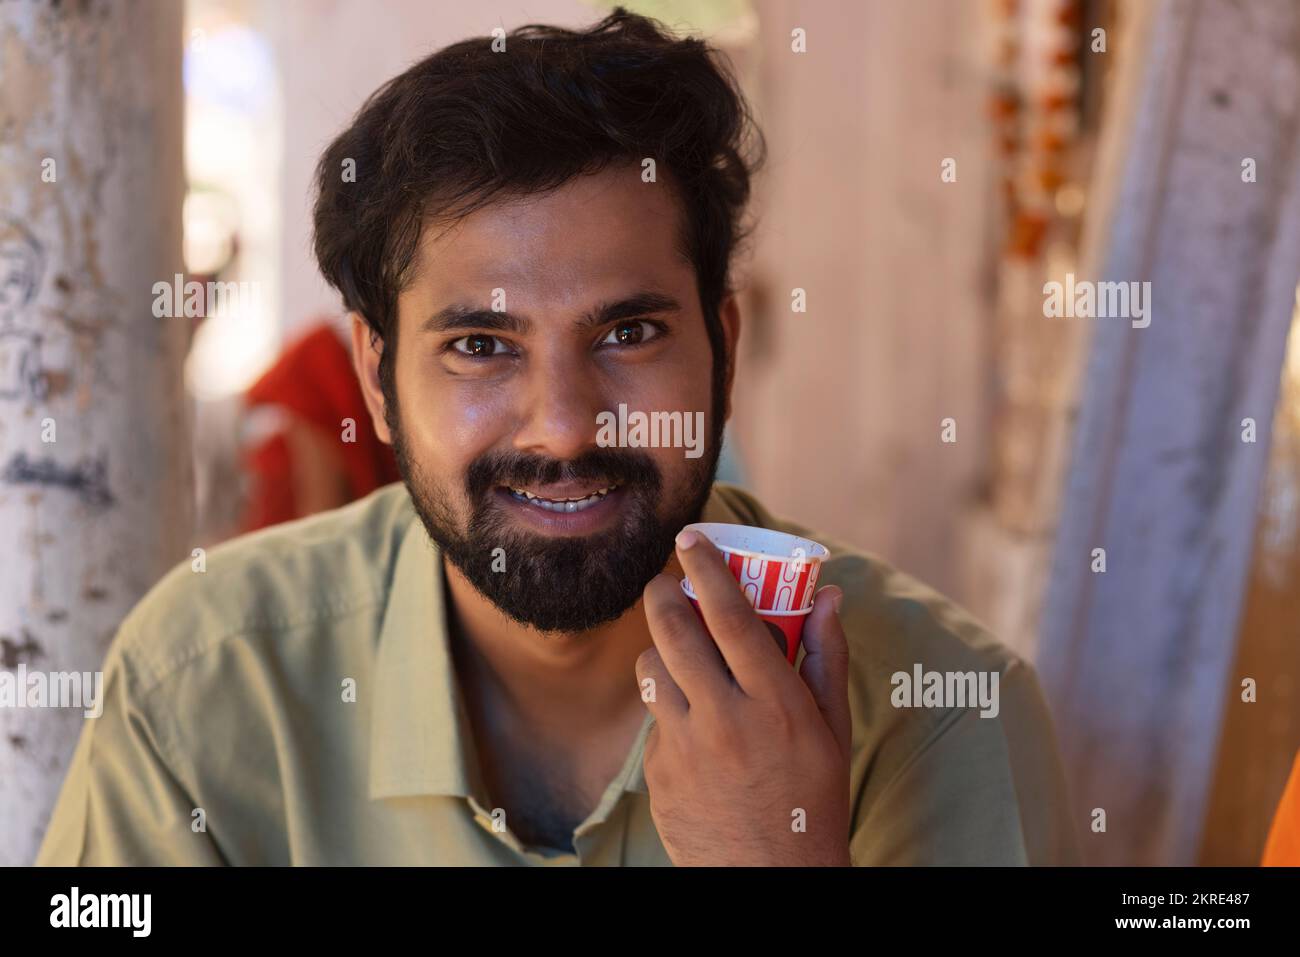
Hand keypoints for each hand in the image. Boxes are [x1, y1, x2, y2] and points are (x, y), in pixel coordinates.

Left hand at [635, 529, 852, 865]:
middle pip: (673, 631)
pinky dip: (668, 710)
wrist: (774, 880)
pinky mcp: (658, 774)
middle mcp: (725, 720)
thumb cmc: (813, 799)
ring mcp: (685, 749)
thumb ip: (826, 657)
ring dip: (660, 651)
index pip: (730, 615)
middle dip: (662, 593)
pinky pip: (654, 720)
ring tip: (679, 655)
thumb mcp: (833, 730)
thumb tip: (829, 595)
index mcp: (775, 703)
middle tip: (664, 582)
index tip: (689, 537)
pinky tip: (692, 726)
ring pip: (652, 670)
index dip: (706, 567)